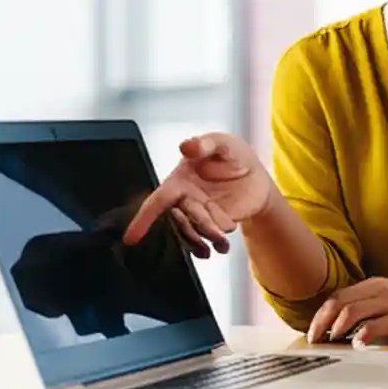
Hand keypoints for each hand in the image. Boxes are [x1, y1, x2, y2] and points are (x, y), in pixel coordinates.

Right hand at [123, 133, 273, 257]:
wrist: (256, 176)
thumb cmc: (233, 155)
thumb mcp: (224, 143)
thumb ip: (206, 144)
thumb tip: (187, 145)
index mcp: (180, 181)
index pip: (157, 201)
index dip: (143, 219)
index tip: (131, 237)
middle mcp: (185, 201)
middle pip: (180, 221)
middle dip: (197, 225)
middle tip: (216, 228)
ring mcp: (198, 216)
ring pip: (192, 234)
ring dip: (205, 239)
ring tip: (221, 241)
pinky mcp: (213, 226)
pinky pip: (207, 240)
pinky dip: (216, 245)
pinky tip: (223, 245)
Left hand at [306, 278, 387, 345]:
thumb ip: (371, 305)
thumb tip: (343, 324)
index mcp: (375, 284)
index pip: (339, 296)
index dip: (321, 313)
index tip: (313, 331)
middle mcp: (380, 289)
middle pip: (339, 302)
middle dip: (321, 321)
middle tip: (313, 339)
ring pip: (351, 312)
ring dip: (335, 328)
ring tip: (331, 342)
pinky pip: (373, 326)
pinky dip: (360, 336)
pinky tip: (357, 346)